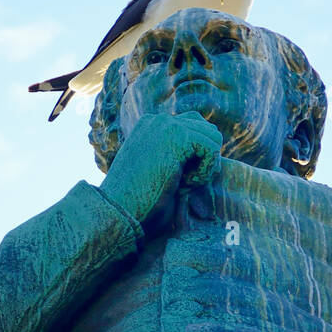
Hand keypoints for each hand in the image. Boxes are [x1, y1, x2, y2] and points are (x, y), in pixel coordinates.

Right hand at [99, 111, 221, 233]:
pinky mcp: (176, 137)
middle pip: (206, 128)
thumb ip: (175, 153)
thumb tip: (211, 143)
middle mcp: (157, 120)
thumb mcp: (156, 169)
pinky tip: (186, 183)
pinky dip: (205, 170)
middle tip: (186, 182)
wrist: (119, 211)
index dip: (196, 155)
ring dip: (206, 164)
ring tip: (185, 183)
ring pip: (213, 137)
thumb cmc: (137, 202)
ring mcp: (166, 125)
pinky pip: (211, 147)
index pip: (191, 126)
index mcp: (149, 126)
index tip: (179, 179)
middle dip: (204, 158)